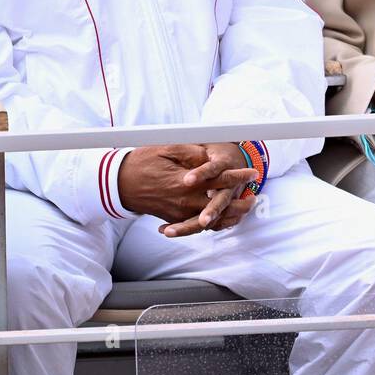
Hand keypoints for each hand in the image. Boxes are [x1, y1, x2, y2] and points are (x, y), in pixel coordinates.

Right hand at [116, 144, 257, 235]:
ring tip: (243, 211)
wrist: (119, 183)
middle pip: (219, 205)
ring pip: (210, 220)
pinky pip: (196, 226)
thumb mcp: (167, 148)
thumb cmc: (142, 161)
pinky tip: (223, 220)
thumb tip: (210, 155)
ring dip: (229, 216)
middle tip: (255, 197)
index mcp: (185, 181)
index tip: (252, 172)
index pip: (218, 180)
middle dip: (239, 203)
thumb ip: (192, 153)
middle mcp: (184, 201)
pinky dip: (212, 225)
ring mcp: (178, 213)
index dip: (238, 177)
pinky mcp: (173, 219)